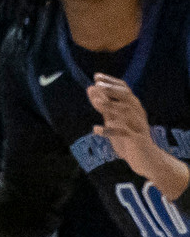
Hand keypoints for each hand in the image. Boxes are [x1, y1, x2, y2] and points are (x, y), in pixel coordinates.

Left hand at [87, 73, 185, 192]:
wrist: (145, 160)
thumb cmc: (128, 138)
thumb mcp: (113, 119)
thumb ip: (103, 106)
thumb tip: (90, 88)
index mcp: (133, 106)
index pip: (124, 88)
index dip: (110, 81)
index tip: (96, 76)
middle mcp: (138, 113)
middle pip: (127, 96)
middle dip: (112, 90)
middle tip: (97, 85)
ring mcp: (138, 125)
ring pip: (126, 112)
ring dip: (110, 106)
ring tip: (96, 103)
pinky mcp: (137, 139)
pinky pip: (124, 133)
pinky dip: (110, 130)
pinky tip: (96, 129)